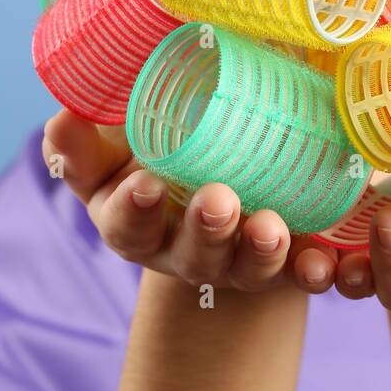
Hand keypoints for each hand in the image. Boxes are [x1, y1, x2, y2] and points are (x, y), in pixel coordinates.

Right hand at [42, 109, 339, 294]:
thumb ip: (90, 129)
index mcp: (134, 218)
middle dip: (205, 229)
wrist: (227, 155)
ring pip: (246, 267)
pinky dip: (314, 270)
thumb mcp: (121, 127)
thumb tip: (65, 117)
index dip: (134, 208)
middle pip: (190, 252)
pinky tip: (325, 263)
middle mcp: (183, 249)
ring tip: (272, 227)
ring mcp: (235, 260)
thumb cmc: (160, 133)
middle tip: (218, 201)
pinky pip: (301, 272)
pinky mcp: (286, 261)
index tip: (147, 184)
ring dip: (259, 251)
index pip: (125, 223)